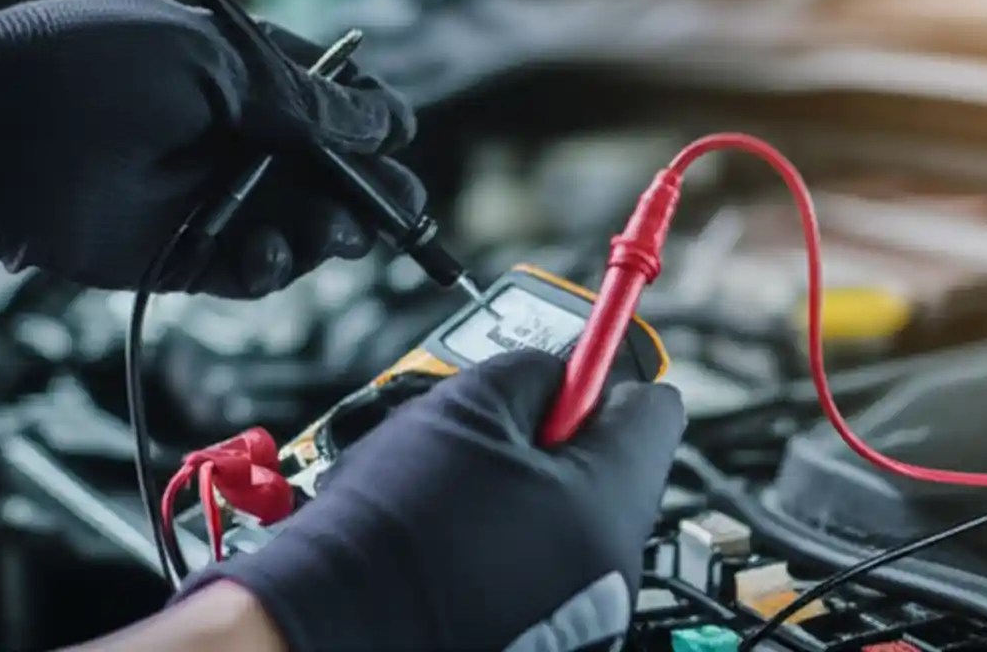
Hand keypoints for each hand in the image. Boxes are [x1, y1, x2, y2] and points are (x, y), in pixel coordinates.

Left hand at [0, 0, 420, 296]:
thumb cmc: (92, 70)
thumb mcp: (213, 63)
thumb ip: (307, 101)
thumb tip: (389, 122)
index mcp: (246, 76)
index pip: (334, 100)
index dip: (374, 119)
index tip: (398, 134)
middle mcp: (240, 140)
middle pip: (335, 173)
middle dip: (373, 191)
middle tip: (396, 209)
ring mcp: (218, 200)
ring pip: (306, 229)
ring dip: (333, 233)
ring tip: (334, 231)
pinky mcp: (190, 256)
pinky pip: (256, 272)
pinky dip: (271, 268)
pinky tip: (262, 254)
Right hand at [175, 350, 685, 650]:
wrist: (329, 623)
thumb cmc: (394, 523)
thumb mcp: (466, 405)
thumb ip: (530, 370)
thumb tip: (557, 371)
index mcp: (611, 499)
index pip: (657, 406)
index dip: (609, 372)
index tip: (572, 362)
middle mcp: (612, 561)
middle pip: (615, 461)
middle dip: (559, 430)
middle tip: (497, 422)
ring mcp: (582, 605)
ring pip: (575, 510)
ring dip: (528, 480)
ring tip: (460, 479)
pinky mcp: (545, 629)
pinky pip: (545, 557)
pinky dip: (509, 532)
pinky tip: (454, 528)